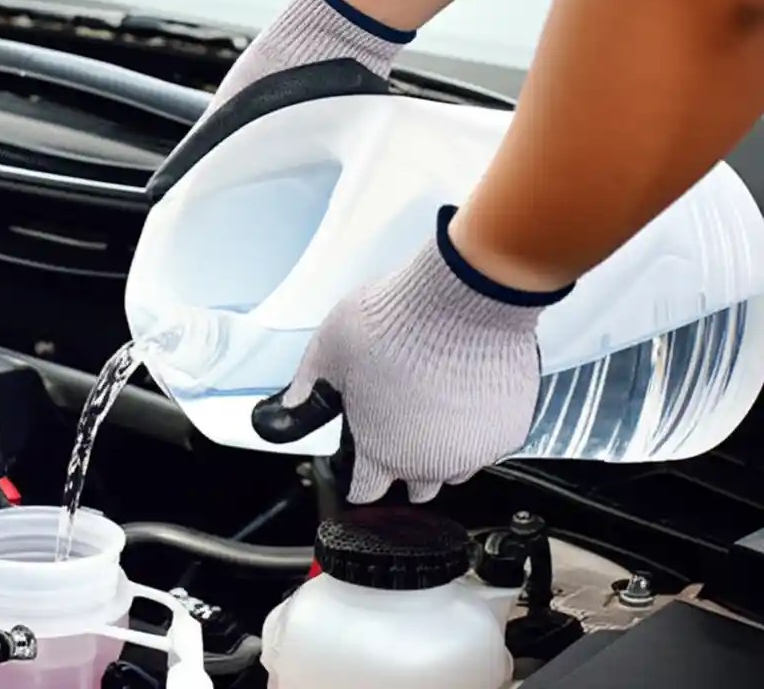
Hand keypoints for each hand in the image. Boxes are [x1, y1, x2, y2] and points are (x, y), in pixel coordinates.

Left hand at [251, 206, 569, 503]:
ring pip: (456, 468)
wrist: (467, 295)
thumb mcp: (328, 354)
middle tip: (398, 426)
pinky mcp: (509, 429)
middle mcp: (431, 462)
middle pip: (415, 487)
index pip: (366, 493)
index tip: (361, 465)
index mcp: (382, 453)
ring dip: (443, 450)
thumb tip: (278, 417)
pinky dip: (478, 428)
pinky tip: (465, 395)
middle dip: (403, 466)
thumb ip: (304, 394)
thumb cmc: (398, 321)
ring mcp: (475, 449)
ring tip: (432, 408)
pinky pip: (489, 442)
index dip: (359, 478)